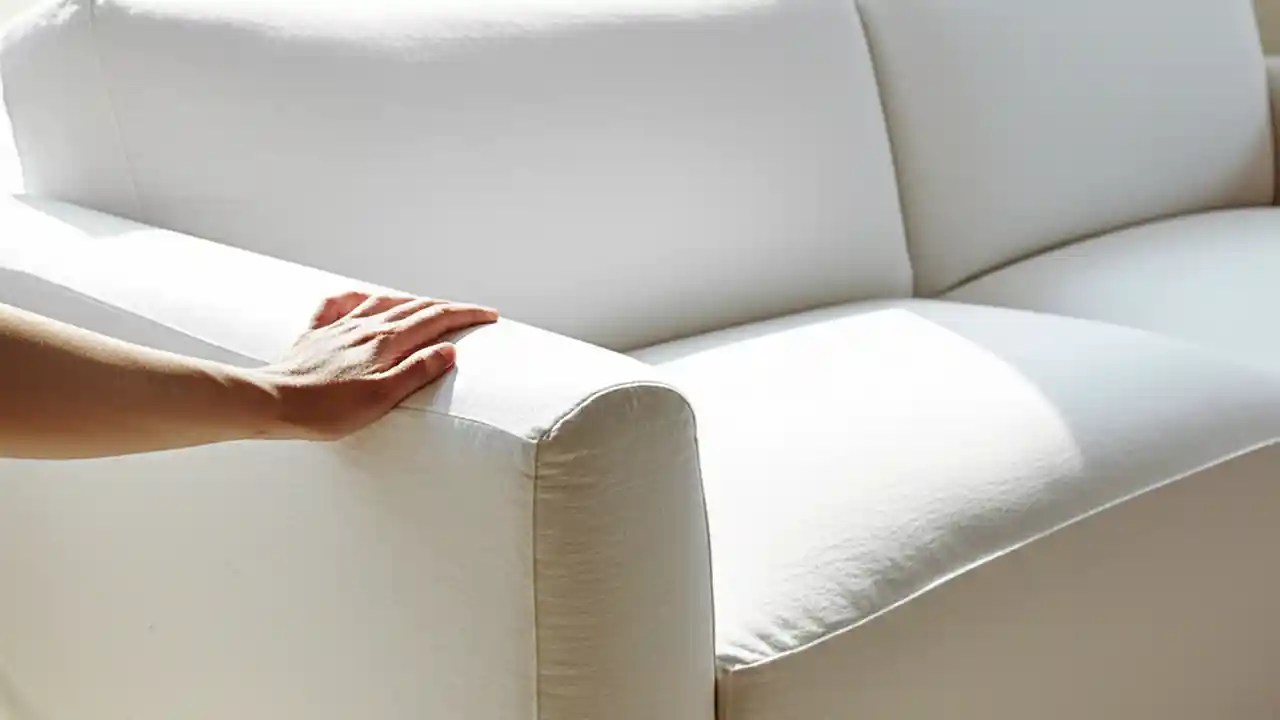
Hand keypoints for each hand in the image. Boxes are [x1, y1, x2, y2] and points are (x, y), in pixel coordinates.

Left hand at [254, 292, 498, 440]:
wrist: (272, 402)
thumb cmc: (325, 409)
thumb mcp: (381, 398)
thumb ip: (417, 371)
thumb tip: (449, 350)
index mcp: (385, 341)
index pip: (435, 319)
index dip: (465, 314)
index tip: (488, 315)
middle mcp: (365, 326)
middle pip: (415, 306)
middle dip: (448, 306)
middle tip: (471, 312)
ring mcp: (340, 326)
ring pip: (383, 300)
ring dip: (412, 300)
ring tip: (427, 304)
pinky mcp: (316, 333)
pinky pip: (340, 303)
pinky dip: (358, 297)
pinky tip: (362, 299)